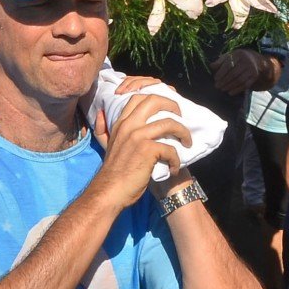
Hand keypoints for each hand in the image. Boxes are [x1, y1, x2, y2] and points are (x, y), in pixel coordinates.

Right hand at [90, 90, 191, 209]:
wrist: (110, 190)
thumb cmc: (112, 171)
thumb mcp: (105, 144)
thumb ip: (103, 128)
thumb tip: (101, 113)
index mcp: (121, 123)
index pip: (138, 97)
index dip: (156, 98)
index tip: (167, 108)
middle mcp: (129, 126)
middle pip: (155, 101)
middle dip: (172, 106)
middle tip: (181, 117)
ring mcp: (138, 136)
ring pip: (169, 123)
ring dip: (183, 133)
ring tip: (187, 142)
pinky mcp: (147, 150)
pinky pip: (170, 148)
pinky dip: (176, 159)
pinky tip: (174, 168)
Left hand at [212, 48, 275, 94]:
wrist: (253, 59)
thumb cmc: (236, 59)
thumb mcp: (228, 56)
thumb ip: (219, 61)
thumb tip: (211, 66)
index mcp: (238, 54)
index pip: (228, 65)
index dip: (221, 73)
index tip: (215, 78)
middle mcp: (247, 61)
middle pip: (234, 73)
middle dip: (224, 81)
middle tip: (217, 86)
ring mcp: (252, 69)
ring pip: (239, 80)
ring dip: (230, 86)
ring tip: (222, 89)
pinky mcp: (254, 76)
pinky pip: (245, 85)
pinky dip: (237, 90)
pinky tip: (230, 92)